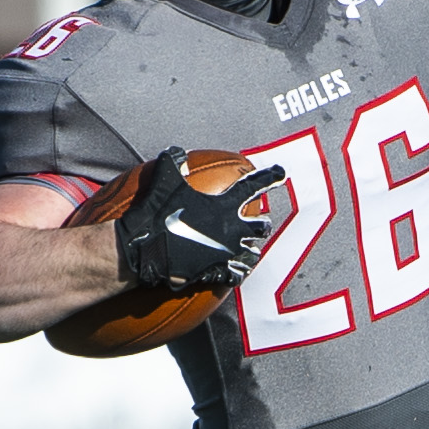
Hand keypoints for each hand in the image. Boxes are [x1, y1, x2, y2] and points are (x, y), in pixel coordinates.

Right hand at [114, 147, 281, 289]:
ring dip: (252, 251)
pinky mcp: (217, 272)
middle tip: (262, 223)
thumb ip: (174, 163)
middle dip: (262, 224)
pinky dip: (237, 273)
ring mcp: (226, 253)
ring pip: (253, 253)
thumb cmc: (157, 213)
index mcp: (224, 205)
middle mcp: (232, 229)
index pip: (252, 186)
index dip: (269, 177)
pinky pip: (236, 275)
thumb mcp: (165, 179)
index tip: (282, 173)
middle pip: (262, 226)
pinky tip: (236, 273)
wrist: (147, 248)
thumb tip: (177, 152)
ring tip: (251, 250)